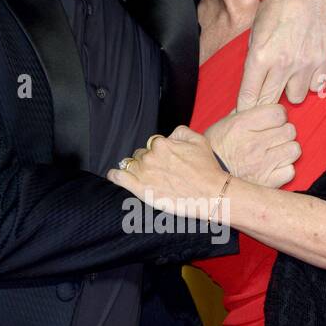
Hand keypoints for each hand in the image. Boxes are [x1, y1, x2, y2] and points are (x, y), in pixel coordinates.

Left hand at [106, 127, 224, 216]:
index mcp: (162, 143)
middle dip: (149, 161)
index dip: (160, 152)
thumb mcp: (199, 140)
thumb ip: (180, 132)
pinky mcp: (140, 189)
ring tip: (145, 176)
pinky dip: (115, 176)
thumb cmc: (207, 169)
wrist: (211, 194)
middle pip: (141, 154)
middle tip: (162, 172)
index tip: (168, 161)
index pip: (153, 143)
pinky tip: (114, 175)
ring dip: (135, 168)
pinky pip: (119, 178)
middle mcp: (150, 156)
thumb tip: (168, 135)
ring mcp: (143, 173)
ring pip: (130, 164)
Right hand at [204, 104, 300, 187]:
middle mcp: (254, 144)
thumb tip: (261, 101)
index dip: (278, 116)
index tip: (273, 121)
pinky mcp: (267, 182)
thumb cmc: (214, 150)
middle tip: (273, 138)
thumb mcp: (224, 124)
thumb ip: (245, 112)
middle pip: (289, 130)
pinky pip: (290, 171)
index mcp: (242, 125)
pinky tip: (274, 167)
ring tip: (275, 152)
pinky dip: (285, 170)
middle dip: (283, 133)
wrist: (205, 180)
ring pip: (294, 149)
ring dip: (287, 150)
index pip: (279, 113)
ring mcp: (262, 164)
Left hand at [236, 0, 325, 108]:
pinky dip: (311, 82)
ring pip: (295, 98)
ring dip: (291, 90)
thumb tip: (250, 88)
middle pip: (269, 103)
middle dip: (264, 104)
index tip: (243, 114)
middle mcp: (282, 64)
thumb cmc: (276, 6)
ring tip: (291, 74)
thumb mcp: (254, 32)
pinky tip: (306, 68)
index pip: (248, 97)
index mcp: (260, 56)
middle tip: (265, 98)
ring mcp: (306, 64)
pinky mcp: (324, 61)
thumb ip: (253, 61)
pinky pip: (315, 87)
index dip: (244, 109)